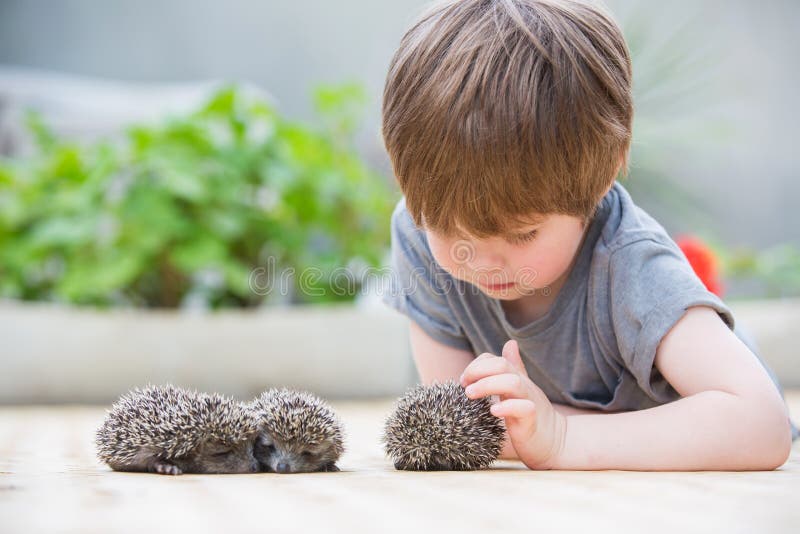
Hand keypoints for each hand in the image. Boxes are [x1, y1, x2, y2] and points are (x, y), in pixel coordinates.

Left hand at [459, 339, 566, 469]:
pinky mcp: (532, 420)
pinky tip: (493, 411)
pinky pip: (524, 408)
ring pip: (513, 383)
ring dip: (488, 385)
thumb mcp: (520, 390)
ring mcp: (530, 401)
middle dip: (478, 371)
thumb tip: (511, 343)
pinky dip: (507, 407)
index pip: (496, 360)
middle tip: (464, 385)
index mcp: (517, 379)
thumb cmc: (531, 416)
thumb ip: (513, 369)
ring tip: (471, 394)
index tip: (463, 381)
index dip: (477, 365)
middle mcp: (523, 387)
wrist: (554, 442)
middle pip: (503, 366)